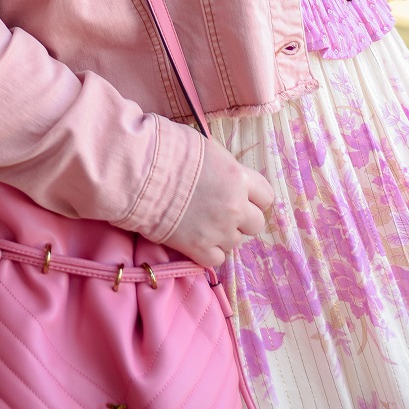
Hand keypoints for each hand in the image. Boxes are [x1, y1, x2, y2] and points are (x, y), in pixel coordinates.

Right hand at [164, 137, 272, 267]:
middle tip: (223, 211)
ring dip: (224, 234)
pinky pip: (218, 259)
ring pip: (236, 242)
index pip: (267, 197)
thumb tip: (229, 175)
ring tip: (204, 222)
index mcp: (238, 178)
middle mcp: (234, 207)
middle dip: (242, 219)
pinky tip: (198, 238)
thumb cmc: (171, 153)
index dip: (255, 198)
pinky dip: (210, 251)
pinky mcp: (198, 249)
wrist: (141, 175)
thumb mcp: (208, 149)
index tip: (242, 196)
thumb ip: (226, 168)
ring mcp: (218, 231)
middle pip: (256, 224)